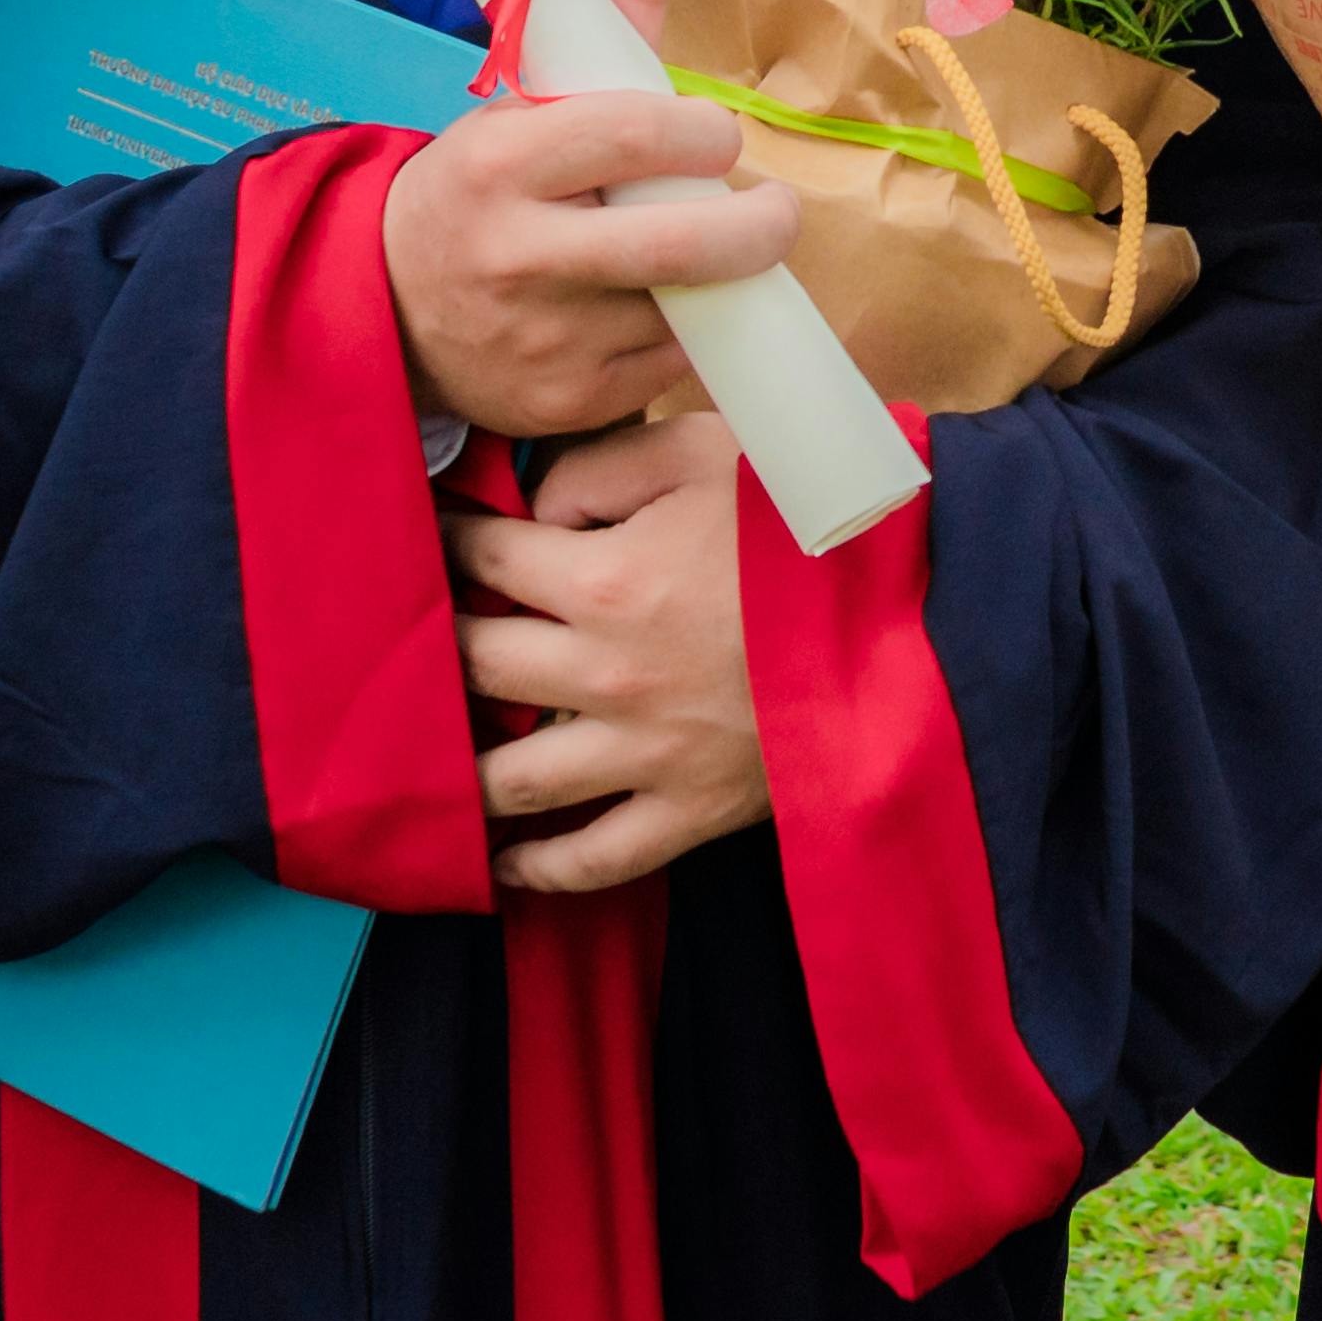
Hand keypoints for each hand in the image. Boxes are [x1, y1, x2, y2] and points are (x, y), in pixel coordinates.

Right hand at [378, 0, 799, 437]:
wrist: (387, 306)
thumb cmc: (485, 183)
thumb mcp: (525, 90)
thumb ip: (601, 3)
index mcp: (497, 163)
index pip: (633, 135)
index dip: (701, 133)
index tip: (716, 135)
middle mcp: (514, 255)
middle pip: (679, 246)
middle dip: (756, 226)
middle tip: (774, 211)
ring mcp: (540, 341)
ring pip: (683, 310)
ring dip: (722, 282)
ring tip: (714, 253)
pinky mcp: (562, 405)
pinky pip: (667, 368)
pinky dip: (689, 336)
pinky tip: (669, 309)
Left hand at [452, 401, 772, 891]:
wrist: (918, 613)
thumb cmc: (812, 519)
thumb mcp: (708, 451)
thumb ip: (602, 467)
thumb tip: (537, 509)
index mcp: (605, 578)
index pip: (481, 556)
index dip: (441, 539)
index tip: (418, 535)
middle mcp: (605, 674)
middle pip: (471, 666)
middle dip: (428, 645)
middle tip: (403, 639)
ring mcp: (644, 753)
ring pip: (509, 779)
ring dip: (457, 769)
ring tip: (424, 758)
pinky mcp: (690, 810)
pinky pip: (594, 860)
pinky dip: (537, 870)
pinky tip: (498, 865)